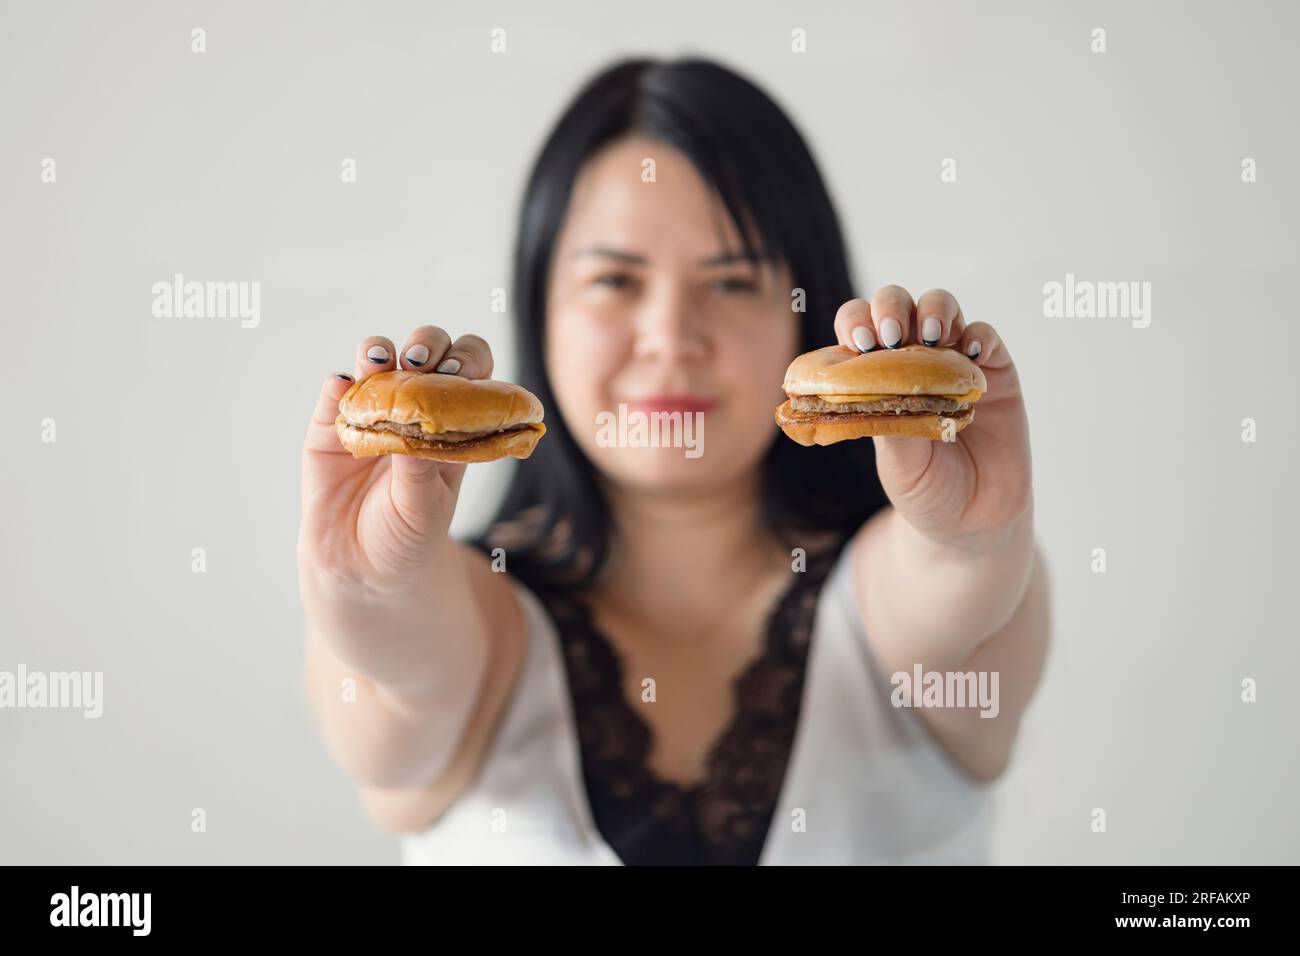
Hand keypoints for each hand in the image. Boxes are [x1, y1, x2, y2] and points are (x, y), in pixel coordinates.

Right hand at [298, 328, 495, 589]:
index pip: (470, 373)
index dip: (468, 362)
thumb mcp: (425, 506)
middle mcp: (415, 406)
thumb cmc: (408, 536)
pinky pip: (335, 391)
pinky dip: (339, 382)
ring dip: (380, 350)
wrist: (361, 568)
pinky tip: (343, 384)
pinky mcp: (331, 424)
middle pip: (427, 351)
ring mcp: (372, 410)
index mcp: (454, 422)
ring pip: (378, 358)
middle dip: (428, 345)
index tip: (458, 374)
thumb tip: (415, 414)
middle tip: (421, 363)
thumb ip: (420, 463)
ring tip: (380, 361)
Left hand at [833, 287, 1032, 549]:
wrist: (973, 521)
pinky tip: (972, 353)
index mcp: (875, 376)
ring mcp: (954, 361)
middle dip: (891, 308)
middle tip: (892, 336)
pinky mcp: (994, 372)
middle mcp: (912, 360)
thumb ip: (890, 423)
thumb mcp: (898, 464)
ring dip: (934, 310)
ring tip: (932, 335)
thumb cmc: (924, 489)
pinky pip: (986, 337)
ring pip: (941, 308)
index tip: (858, 342)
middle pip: (897, 306)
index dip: (855, 324)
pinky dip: (979, 336)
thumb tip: (875, 388)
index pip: (857, 330)